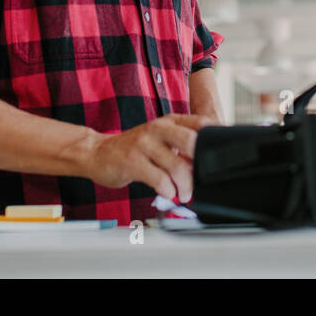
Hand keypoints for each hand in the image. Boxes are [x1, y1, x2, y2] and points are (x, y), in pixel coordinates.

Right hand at [85, 114, 214, 203]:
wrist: (98, 153)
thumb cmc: (135, 150)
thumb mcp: (160, 140)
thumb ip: (182, 147)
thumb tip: (207, 164)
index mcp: (170, 120)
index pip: (202, 123)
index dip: (214, 141)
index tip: (218, 159)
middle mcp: (158, 127)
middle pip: (192, 142)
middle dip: (201, 166)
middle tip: (201, 181)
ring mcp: (144, 143)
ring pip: (177, 166)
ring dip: (185, 186)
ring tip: (185, 194)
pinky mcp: (133, 161)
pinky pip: (159, 180)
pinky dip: (168, 191)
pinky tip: (168, 193)